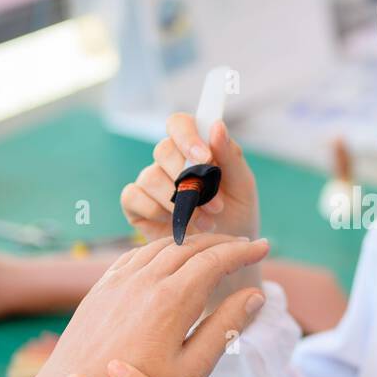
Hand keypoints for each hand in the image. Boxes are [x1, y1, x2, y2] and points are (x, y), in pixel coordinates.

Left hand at [33, 234, 269, 376]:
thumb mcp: (192, 368)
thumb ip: (226, 328)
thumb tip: (254, 295)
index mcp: (173, 300)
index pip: (216, 260)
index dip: (243, 251)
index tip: (264, 248)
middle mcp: (146, 280)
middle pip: (192, 246)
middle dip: (223, 243)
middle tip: (245, 247)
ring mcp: (120, 280)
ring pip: (164, 245)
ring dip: (193, 242)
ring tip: (212, 248)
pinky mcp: (102, 286)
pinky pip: (137, 253)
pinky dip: (162, 248)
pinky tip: (170, 256)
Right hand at [121, 116, 259, 242]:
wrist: (225, 253)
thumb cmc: (236, 214)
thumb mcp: (242, 186)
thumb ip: (230, 156)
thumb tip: (216, 125)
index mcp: (195, 147)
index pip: (179, 123)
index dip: (187, 136)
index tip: (205, 158)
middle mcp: (169, 161)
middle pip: (163, 150)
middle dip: (190, 180)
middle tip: (216, 206)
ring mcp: (150, 182)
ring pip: (151, 177)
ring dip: (179, 202)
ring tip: (206, 222)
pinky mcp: (136, 205)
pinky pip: (133, 197)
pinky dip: (157, 212)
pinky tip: (178, 225)